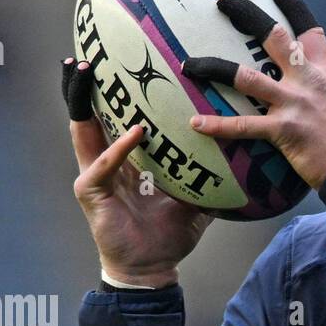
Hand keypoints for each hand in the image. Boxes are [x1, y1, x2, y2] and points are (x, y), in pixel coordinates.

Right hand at [62, 57, 213, 285]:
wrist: (153, 269)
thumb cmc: (168, 237)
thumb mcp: (194, 200)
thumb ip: (209, 177)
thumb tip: (242, 160)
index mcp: (123, 162)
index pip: (113, 120)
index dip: (111, 94)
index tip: (114, 63)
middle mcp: (104, 163)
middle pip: (90, 117)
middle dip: (85, 87)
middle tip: (88, 57)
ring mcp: (94, 176)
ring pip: (83, 131)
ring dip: (84, 102)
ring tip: (87, 73)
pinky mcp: (91, 193)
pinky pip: (104, 164)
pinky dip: (119, 147)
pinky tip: (134, 132)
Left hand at [182, 0, 325, 191]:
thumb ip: (325, 89)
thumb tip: (313, 90)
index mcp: (325, 71)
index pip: (308, 29)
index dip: (292, 7)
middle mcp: (306, 79)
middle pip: (272, 36)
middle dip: (245, 13)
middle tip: (222, 0)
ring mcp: (292, 103)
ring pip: (244, 77)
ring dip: (213, 69)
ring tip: (190, 66)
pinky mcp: (282, 130)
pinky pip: (242, 126)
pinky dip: (218, 126)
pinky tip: (196, 123)